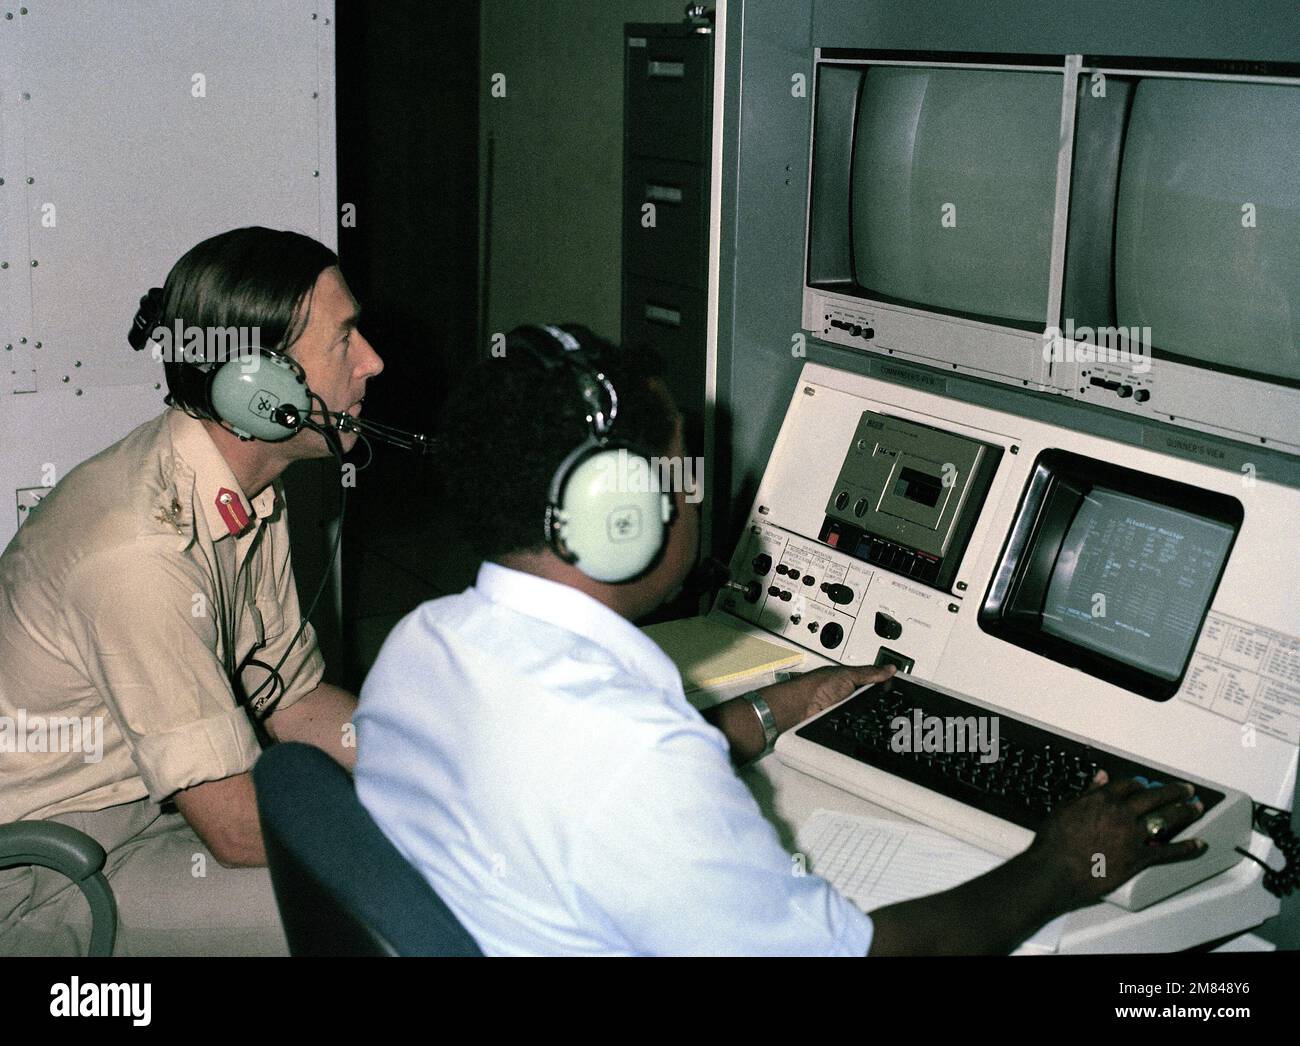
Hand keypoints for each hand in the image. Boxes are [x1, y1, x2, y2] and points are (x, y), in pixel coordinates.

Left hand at [757, 663, 896, 732]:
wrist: (799, 709)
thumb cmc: (815, 687)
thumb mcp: (847, 674)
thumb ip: (869, 673)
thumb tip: (890, 668)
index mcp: (852, 682)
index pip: (876, 685)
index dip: (889, 688)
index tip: (905, 692)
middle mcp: (850, 698)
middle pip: (875, 703)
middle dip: (884, 706)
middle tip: (899, 709)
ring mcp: (847, 714)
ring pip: (869, 719)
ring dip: (874, 719)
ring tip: (885, 720)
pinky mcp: (844, 729)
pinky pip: (860, 731)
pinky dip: (864, 730)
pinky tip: (869, 730)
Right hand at [1026, 771, 1205, 910]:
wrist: (1055, 870)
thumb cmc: (1054, 841)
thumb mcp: (1066, 807)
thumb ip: (1088, 792)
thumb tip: (1101, 777)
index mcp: (1103, 799)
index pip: (1130, 784)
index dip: (1141, 783)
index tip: (1147, 784)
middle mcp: (1122, 813)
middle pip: (1154, 797)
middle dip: (1173, 791)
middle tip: (1185, 789)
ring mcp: (1133, 835)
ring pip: (1165, 818)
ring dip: (1184, 811)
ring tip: (1195, 807)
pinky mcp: (1138, 858)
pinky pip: (1168, 851)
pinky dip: (1186, 848)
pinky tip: (1198, 844)